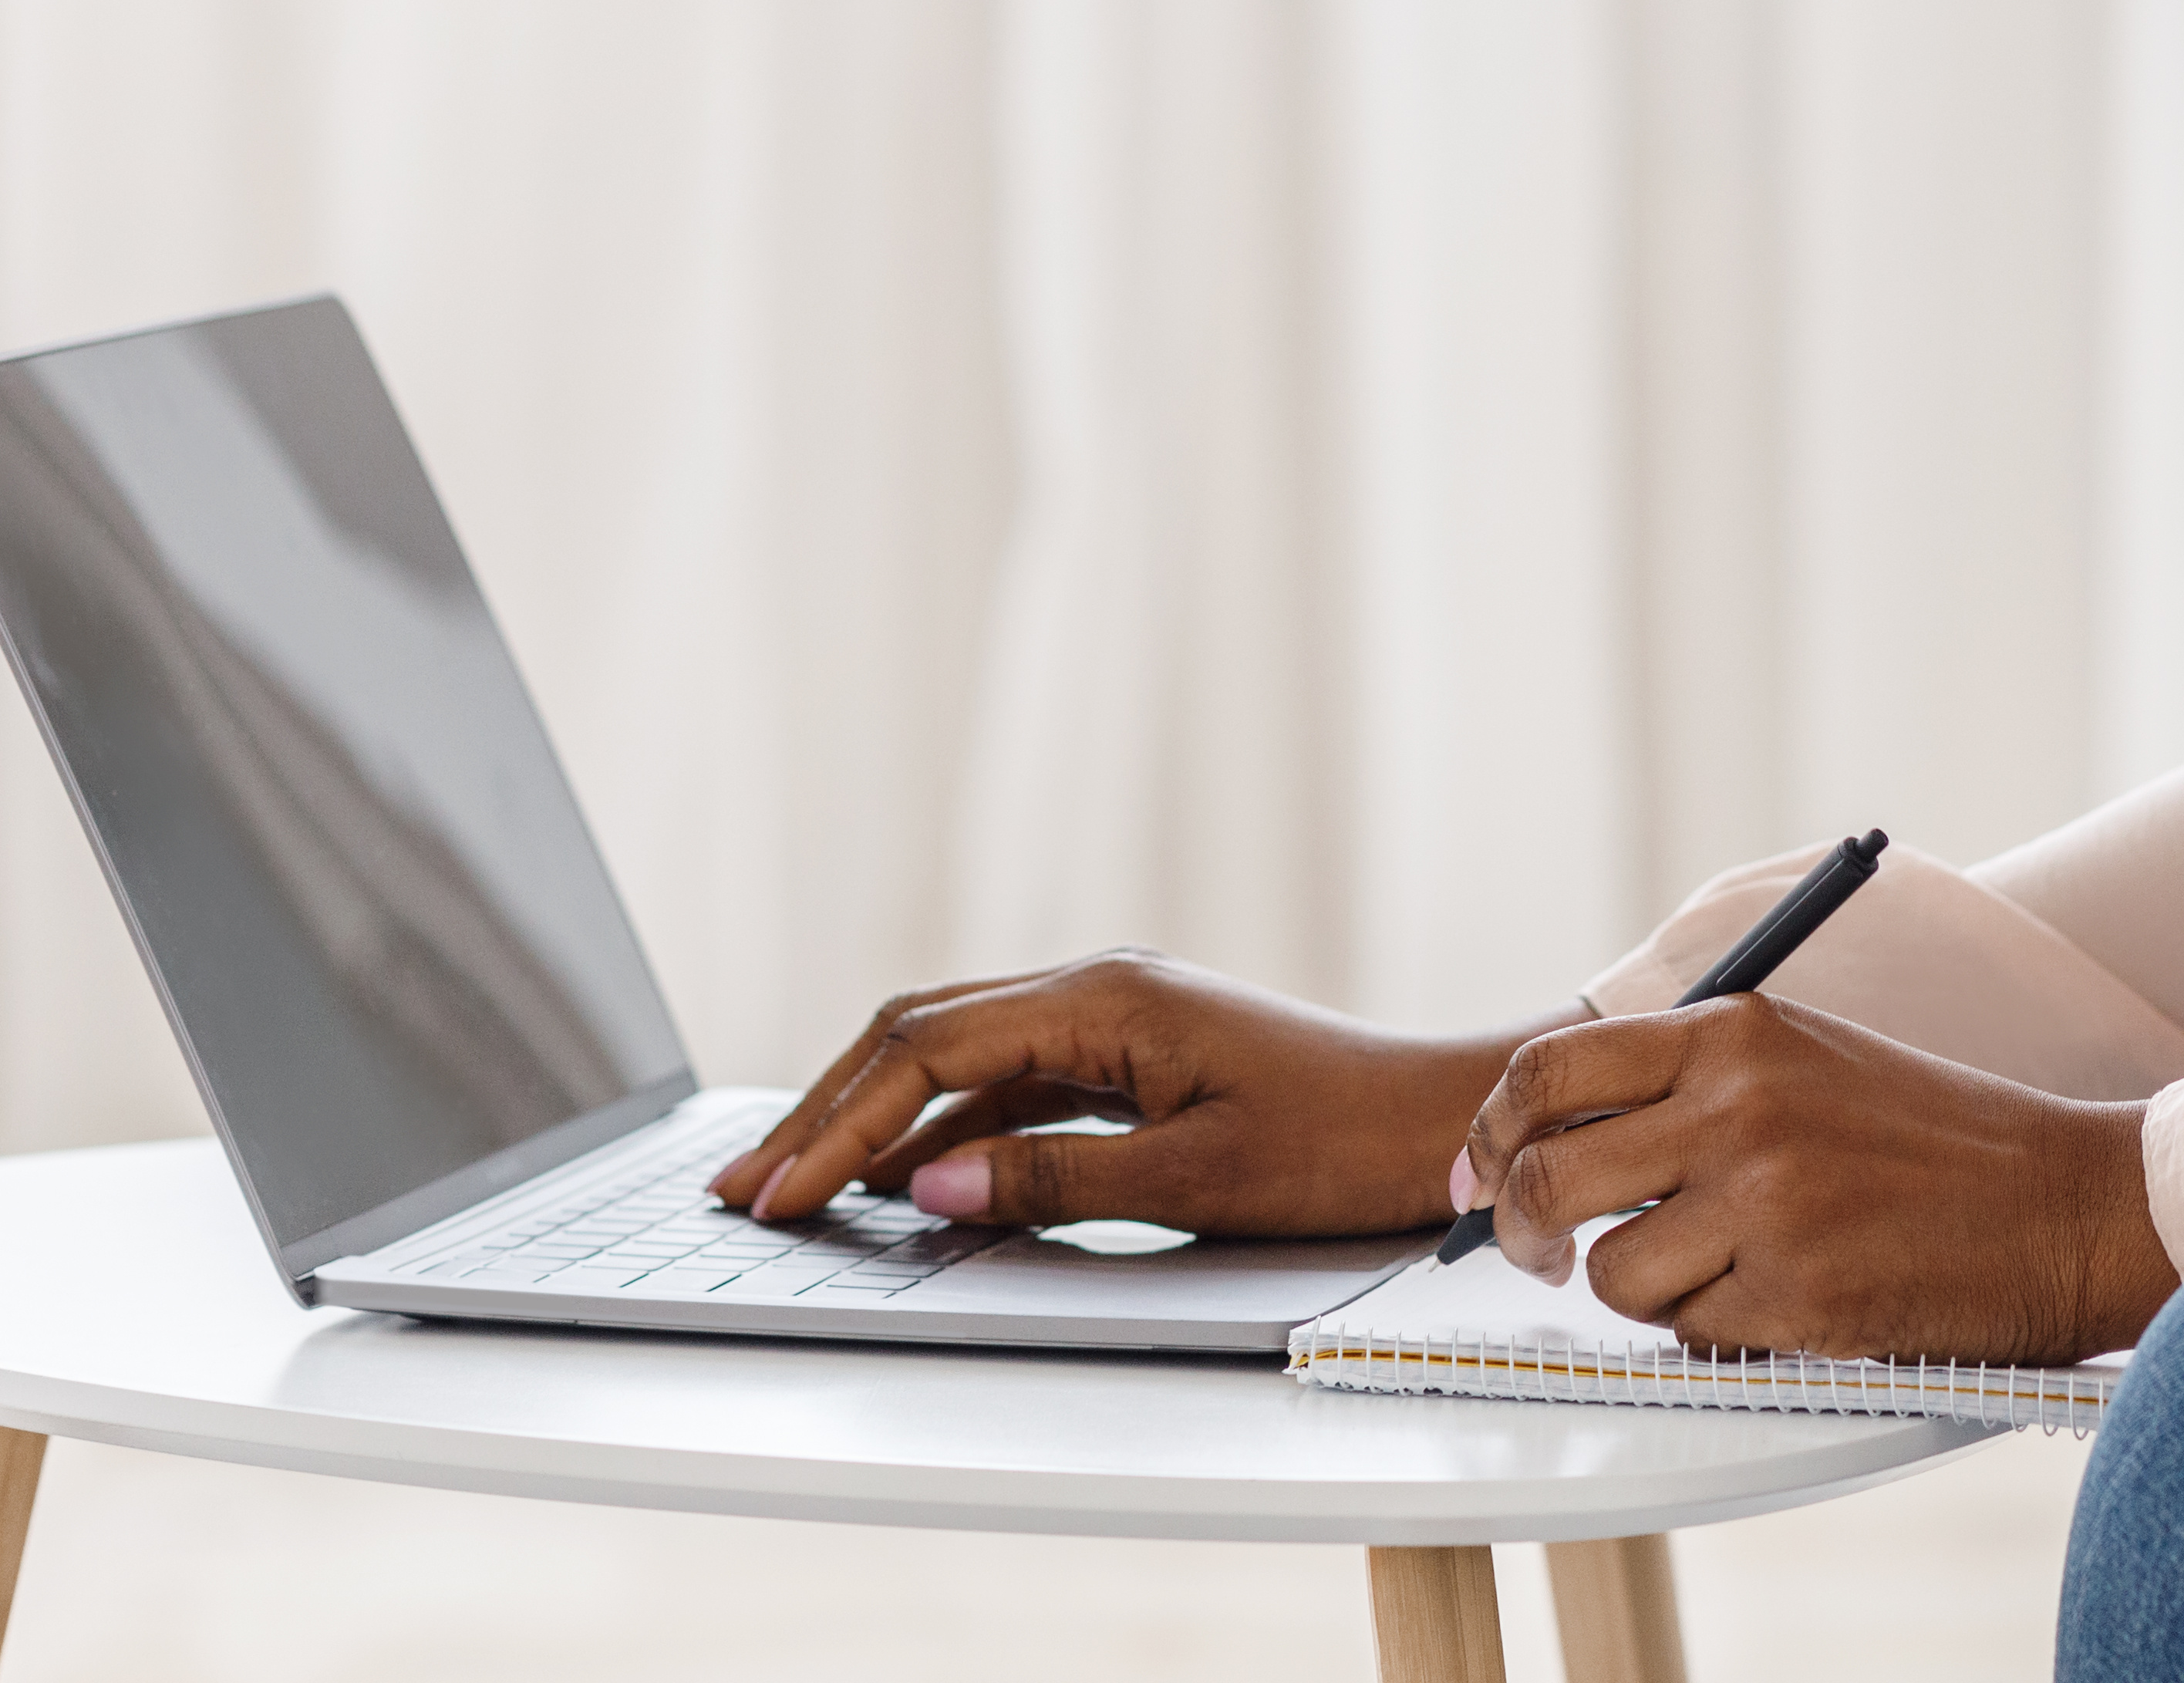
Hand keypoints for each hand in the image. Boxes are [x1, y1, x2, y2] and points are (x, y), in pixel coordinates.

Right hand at [706, 951, 1575, 1234]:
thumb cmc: (1342, 1147)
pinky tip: (896, 1183)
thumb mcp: (1196, 1181)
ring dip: (869, 1120)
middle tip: (742, 1188)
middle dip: (824, 1113)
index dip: (841, 1126)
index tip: (776, 1195)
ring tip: (789, 1186)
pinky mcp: (1130, 1056)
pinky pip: (1006, 1087)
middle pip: (919, 1037)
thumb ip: (1053, 1179)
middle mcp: (1098, 989)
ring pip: (954, 1059)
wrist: (1442, 1120)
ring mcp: (1111, 1019)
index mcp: (1108, 998)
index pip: (930, 1053)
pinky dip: (938, 1132)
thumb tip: (923, 1188)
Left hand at [1459, 995, 2178, 1363]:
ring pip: (1613, 1273)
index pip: (1550, 1070)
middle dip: (1519, 1231)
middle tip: (1539, 1257)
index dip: (1490, 1130)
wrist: (2062, 1204)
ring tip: (1718, 1273)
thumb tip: (1544, 1143)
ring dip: (1644, 1290)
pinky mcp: (1797, 1292)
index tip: (1476, 1175)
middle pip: (1547, 1176)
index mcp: (1734, 1032)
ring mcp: (1765, 1201)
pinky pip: (1690, 1333)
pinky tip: (1785, 1298)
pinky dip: (1715, 1331)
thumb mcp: (1805, 1061)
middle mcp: (1737, 1105)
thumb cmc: (1931, 1139)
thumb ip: (1688, 1084)